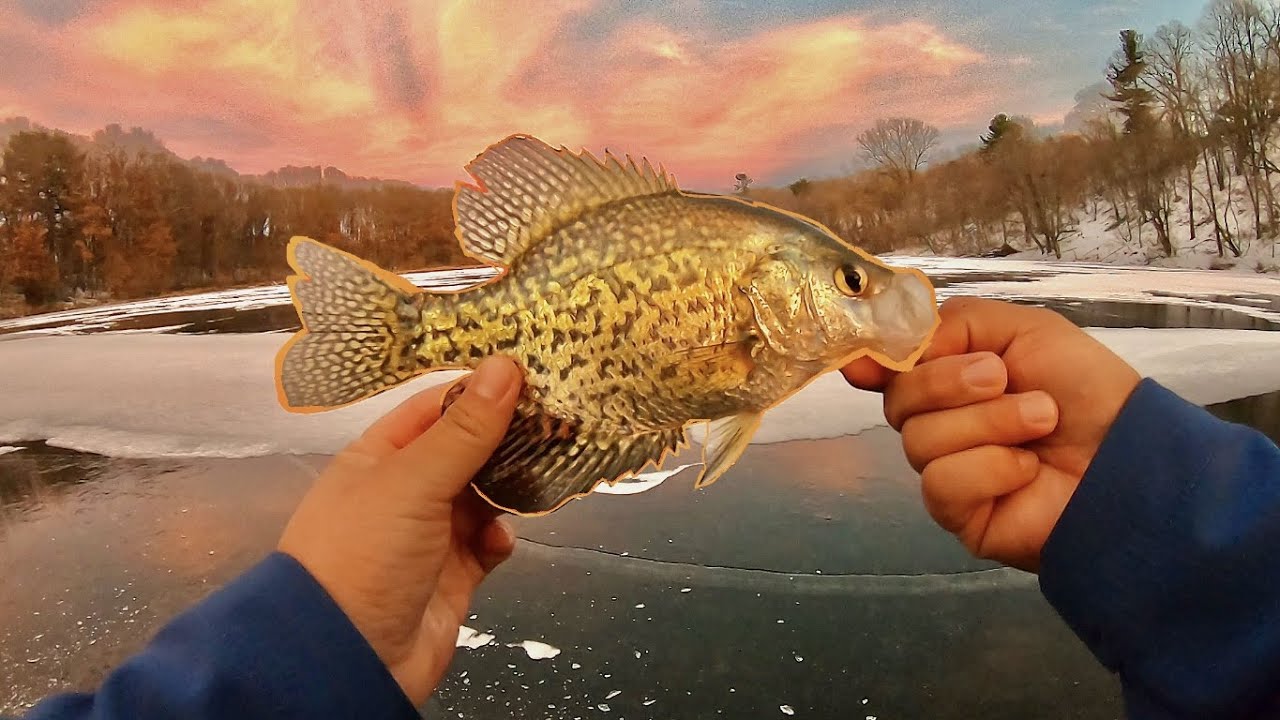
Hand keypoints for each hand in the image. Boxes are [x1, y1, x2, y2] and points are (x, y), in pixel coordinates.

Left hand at [277, 356, 522, 704]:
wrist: (347, 658)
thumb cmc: (365, 555)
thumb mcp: (412, 482)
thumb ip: (464, 429)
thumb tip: (507, 365)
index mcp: (380, 456)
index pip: (437, 406)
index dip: (481, 388)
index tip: (533, 371)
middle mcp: (405, 489)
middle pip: (466, 448)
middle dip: (508, 436)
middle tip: (558, 418)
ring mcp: (430, 533)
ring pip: (484, 494)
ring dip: (511, 486)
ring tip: (546, 471)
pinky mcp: (453, 573)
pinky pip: (488, 541)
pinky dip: (501, 536)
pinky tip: (501, 539)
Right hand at [843, 297, 1141, 571]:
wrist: (1133, 453)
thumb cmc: (1085, 387)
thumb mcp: (1024, 329)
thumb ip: (952, 324)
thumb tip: (882, 348)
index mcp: (949, 378)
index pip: (888, 371)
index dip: (872, 363)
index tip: (869, 362)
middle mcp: (939, 424)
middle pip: (898, 402)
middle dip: (949, 382)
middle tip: (1003, 378)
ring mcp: (947, 471)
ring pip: (920, 440)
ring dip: (988, 423)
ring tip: (1040, 421)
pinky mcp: (959, 515)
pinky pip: (943, 483)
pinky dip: (990, 467)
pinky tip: (1027, 469)